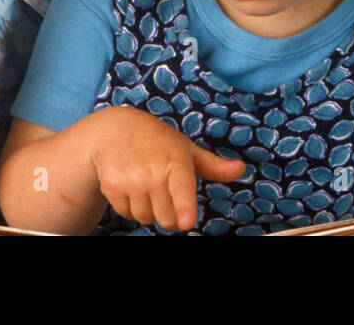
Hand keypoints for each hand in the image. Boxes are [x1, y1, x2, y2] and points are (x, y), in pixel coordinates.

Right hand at [89, 106, 245, 231]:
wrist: (114, 129)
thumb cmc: (157, 141)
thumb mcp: (185, 148)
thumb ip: (213, 165)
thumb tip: (241, 169)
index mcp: (176, 161)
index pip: (181, 190)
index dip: (184, 208)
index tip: (186, 223)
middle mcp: (153, 172)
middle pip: (167, 219)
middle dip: (169, 215)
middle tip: (164, 193)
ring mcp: (130, 180)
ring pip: (147, 219)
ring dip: (149, 210)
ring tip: (145, 185)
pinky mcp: (111, 187)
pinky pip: (127, 214)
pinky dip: (131, 207)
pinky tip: (130, 185)